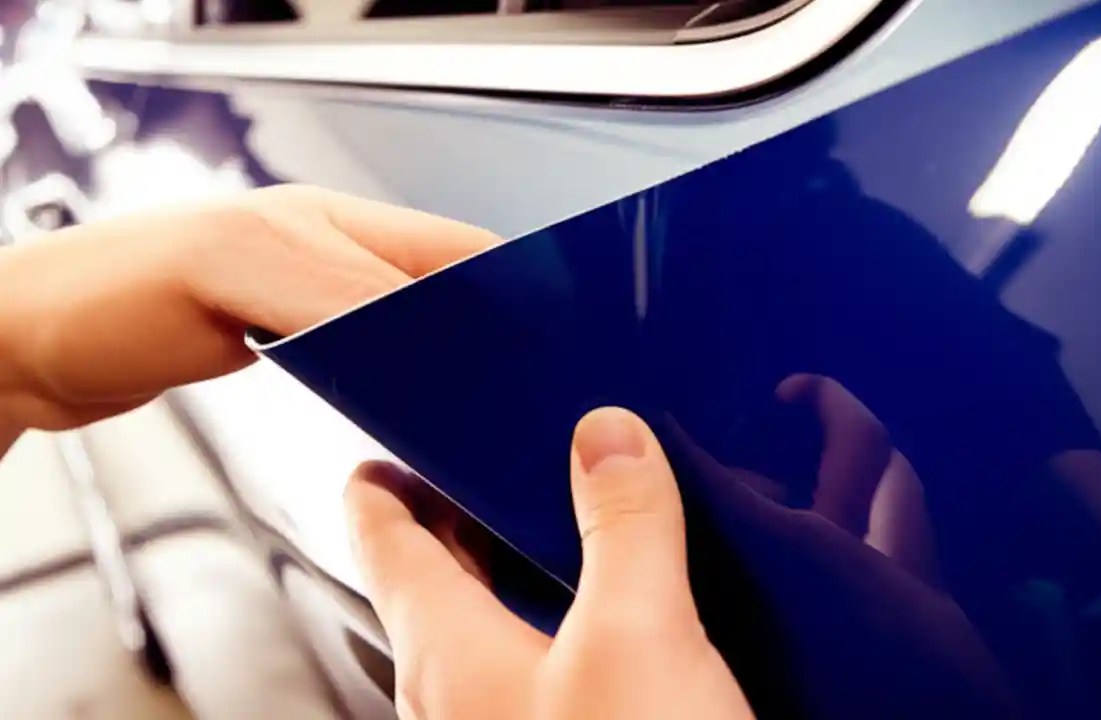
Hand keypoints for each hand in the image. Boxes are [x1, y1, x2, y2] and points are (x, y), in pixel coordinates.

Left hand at [0, 184, 497, 431]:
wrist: (25, 347)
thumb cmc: (110, 290)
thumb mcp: (248, 274)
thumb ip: (349, 300)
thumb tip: (434, 338)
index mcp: (333, 221)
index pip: (456, 250)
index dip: (505, 292)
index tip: (538, 343)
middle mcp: (327, 258)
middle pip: (438, 298)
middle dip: (475, 342)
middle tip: (499, 393)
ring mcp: (305, 304)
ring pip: (404, 339)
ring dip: (430, 373)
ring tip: (454, 409)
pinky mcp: (280, 347)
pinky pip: (360, 369)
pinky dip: (387, 394)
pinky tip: (395, 416)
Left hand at [344, 407, 752, 719]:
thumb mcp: (638, 638)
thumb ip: (623, 526)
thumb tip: (607, 434)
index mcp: (452, 656)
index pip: (389, 546)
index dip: (382, 487)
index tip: (378, 451)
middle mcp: (463, 703)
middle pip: (434, 592)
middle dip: (450, 526)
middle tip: (476, 470)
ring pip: (485, 640)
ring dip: (507, 581)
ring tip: (551, 534)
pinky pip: (536, 681)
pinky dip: (559, 633)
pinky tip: (619, 629)